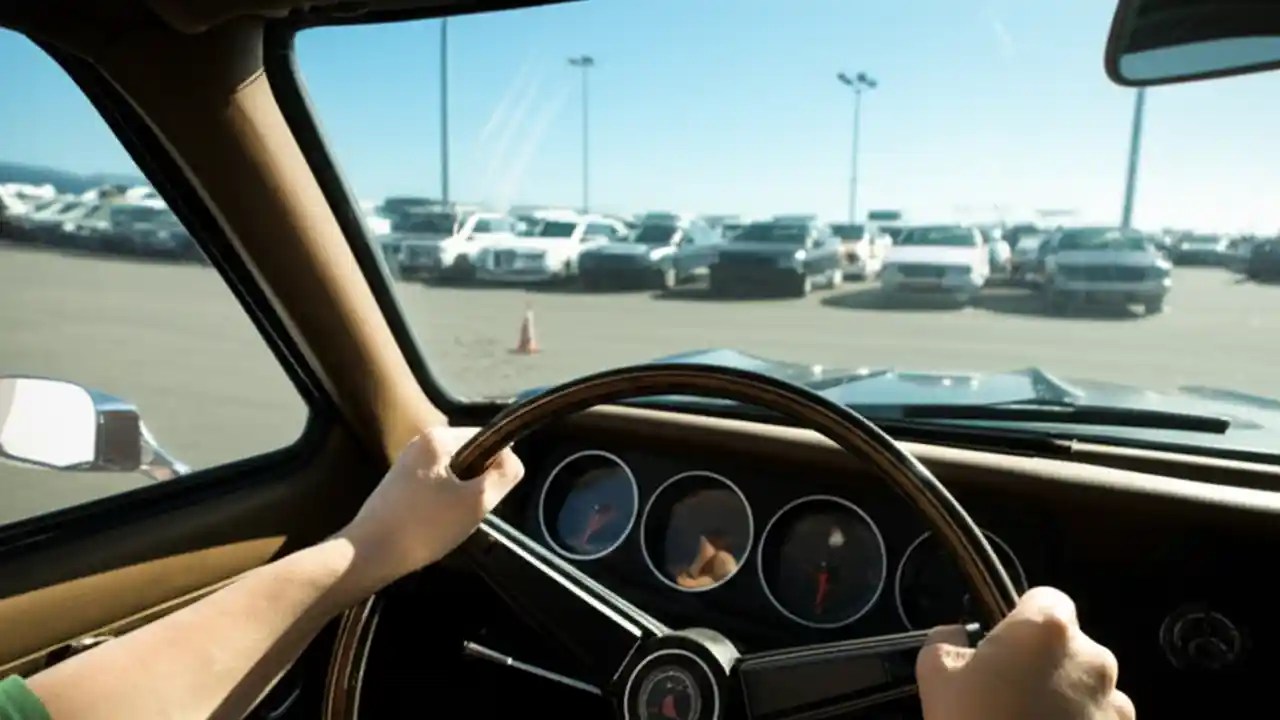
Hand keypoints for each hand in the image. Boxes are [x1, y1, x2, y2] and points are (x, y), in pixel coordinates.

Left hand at [338, 427, 524, 589]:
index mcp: (437, 437)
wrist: (368, 555)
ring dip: (460, 500)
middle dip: (476, 486)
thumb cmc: (425, 526)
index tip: (485, 497)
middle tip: (467, 513)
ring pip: (454, 477)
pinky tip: (433, 528)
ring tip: (448, 523)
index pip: (488, 439)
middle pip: (471, 459)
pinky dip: (441, 508)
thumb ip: (504, 475)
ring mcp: (406, 465)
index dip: (497, 468)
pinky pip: (435, 490)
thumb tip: (512, 460)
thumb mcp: (477, 501)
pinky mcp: (398, 487)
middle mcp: (420, 444)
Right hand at [916, 586, 1133, 719]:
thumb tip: (959, 637)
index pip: (1045, 599)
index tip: (1000, 649)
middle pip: (1070, 646)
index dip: (1020, 620)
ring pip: (1088, 688)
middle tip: (1008, 694)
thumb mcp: (935, 673)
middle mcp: (1094, 658)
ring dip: (1067, 700)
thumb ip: (947, 640)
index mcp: (1048, 628)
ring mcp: (1118, 705)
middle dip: (1045, 664)